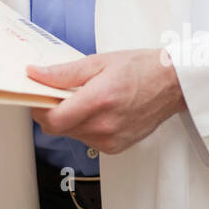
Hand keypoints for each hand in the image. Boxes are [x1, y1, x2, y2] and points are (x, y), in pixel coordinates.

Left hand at [27, 49, 185, 155]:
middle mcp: (104, 126)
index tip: (38, 96)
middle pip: (58, 128)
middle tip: (61, 92)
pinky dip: (85, 126)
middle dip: (53, 111)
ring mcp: (111, 140)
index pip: (52, 120)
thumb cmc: (141, 69)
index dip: (38, 109)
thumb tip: (36, 74)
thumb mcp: (98, 62)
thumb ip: (64, 72)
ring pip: (72, 134)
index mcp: (98, 101)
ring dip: (70, 118)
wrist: (172, 84)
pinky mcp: (116, 147)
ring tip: (85, 98)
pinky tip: (98, 110)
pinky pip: (87, 139)